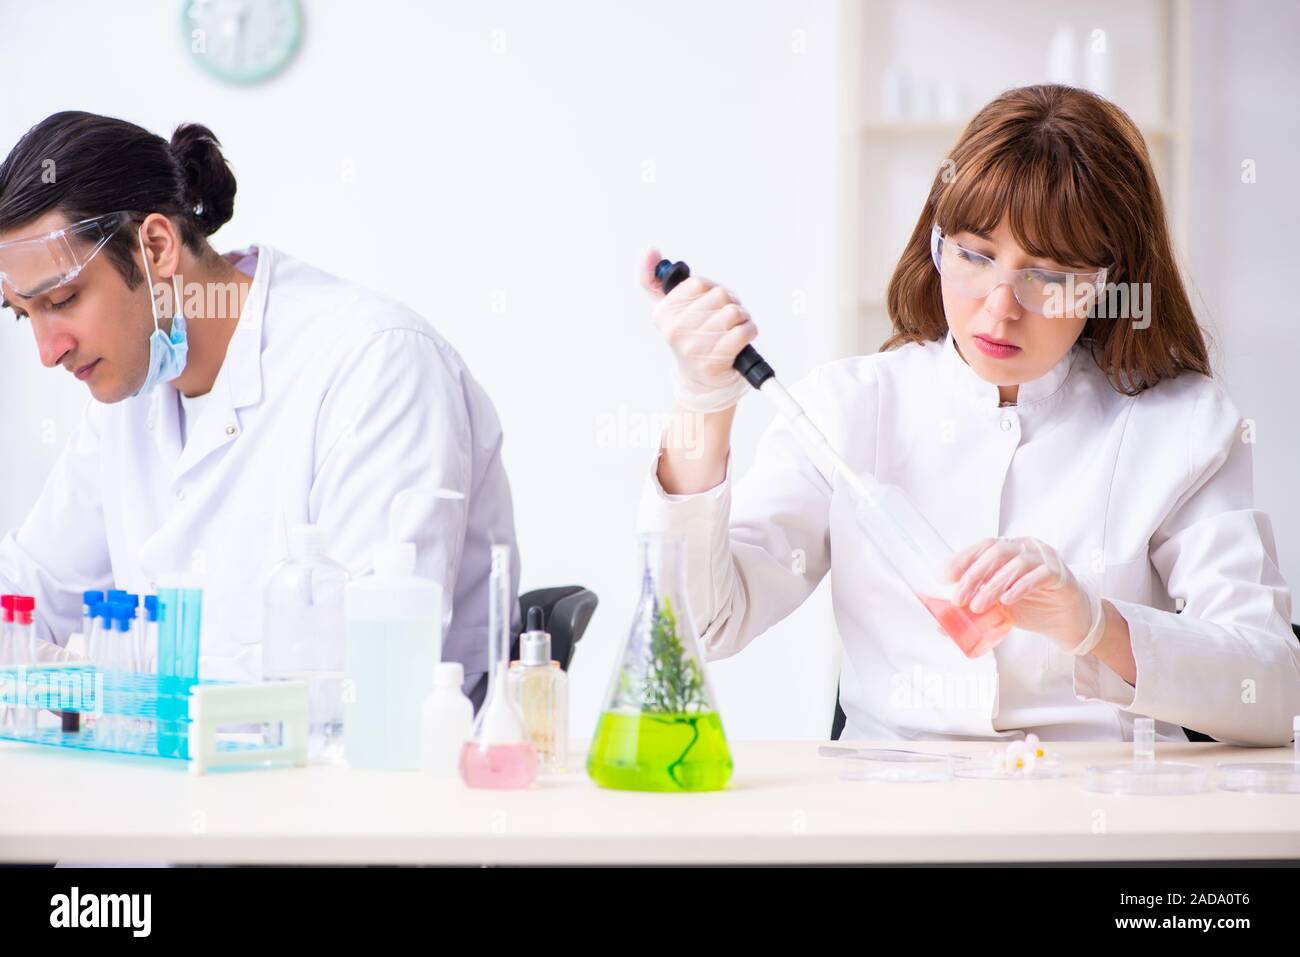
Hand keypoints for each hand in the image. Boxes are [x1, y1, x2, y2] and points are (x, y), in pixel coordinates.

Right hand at [640, 248, 757, 412]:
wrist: (701, 381)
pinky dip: (749, 330)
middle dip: (728, 302)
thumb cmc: (690, 339)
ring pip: (733, 311)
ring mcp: (694, 348)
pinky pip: (744, 330)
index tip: (707, 301)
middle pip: (718, 295)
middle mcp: (675, 331)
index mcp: (662, 314)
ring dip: (741, 317)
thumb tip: (651, 251)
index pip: (697, 283)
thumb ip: (655, 279)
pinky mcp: (715, 360)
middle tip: (724, 316)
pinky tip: (742, 337)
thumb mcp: (669, 309)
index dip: (710, 289)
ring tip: (732, 327)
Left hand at [948, 536, 1103, 653]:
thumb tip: (941, 626)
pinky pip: (1038, 575)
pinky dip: (1019, 587)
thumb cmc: (1029, 607)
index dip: (962, 559)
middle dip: (973, 575)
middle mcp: (1025, 547)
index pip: (982, 546)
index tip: (943, 577)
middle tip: (958, 598)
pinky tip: (1007, 601)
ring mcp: (1044, 558)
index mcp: (1008, 548)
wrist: (1063, 621)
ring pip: (1015, 563)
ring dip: (993, 585)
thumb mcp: (996, 607)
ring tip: (978, 606)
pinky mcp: (1059, 573)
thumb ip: (974, 608)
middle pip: (996, 551)